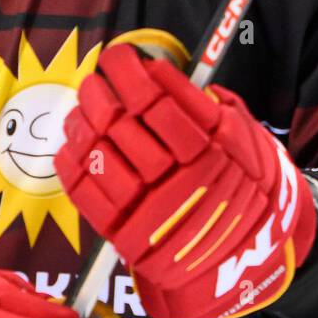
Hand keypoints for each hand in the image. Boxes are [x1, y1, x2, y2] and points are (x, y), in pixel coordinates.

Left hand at [56, 43, 316, 317]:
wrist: (245, 260)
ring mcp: (152, 210)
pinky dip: (71, 161)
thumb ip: (206, 104)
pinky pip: (84, 191)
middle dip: (99, 90)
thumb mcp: (243, 137)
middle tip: (96, 80)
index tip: (120, 57)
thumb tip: (155, 71)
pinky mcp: (127, 236)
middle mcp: (181, 178)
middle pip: (120, 120)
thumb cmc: (243, 187)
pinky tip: (74, 145)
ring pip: (97, 151)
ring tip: (83, 109)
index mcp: (211, 148)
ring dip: (81, 122)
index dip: (129, 69)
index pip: (156, 95)